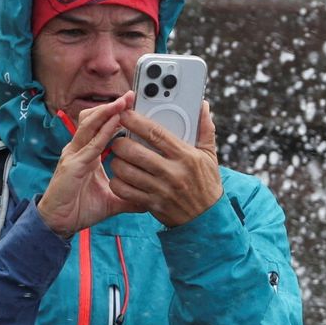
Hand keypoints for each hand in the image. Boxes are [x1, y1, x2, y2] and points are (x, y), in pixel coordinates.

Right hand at [37, 93, 140, 237]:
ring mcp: (74, 155)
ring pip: (89, 125)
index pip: (101, 127)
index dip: (114, 114)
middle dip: (111, 106)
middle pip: (93, 119)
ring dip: (106, 112)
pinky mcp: (72, 165)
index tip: (133, 105)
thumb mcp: (112, 200)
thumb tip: (150, 199)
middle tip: (131, 96)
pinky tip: (115, 123)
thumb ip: (130, 196)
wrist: (59, 224)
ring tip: (123, 102)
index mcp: (88, 154)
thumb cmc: (80, 208)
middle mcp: (79, 150)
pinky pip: (90, 144)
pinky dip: (103, 131)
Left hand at [105, 101, 223, 228]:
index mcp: (186, 156)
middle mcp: (172, 172)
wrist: (208, 219)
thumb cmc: (207, 183)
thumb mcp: (209, 156)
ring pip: (125, 170)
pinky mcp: (152, 204)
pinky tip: (122, 177)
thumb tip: (203, 105)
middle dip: (119, 142)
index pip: (155, 133)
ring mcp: (161, 190)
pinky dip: (117, 182)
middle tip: (118, 139)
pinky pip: (124, 190)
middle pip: (134, 151)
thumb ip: (205, 129)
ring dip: (116, 162)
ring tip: (119, 158)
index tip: (123, 113)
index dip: (135, 120)